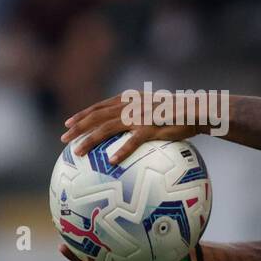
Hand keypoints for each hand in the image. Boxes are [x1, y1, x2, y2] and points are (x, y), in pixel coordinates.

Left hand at [61, 93, 201, 165]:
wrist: (197, 110)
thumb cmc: (176, 113)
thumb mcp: (152, 109)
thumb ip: (137, 115)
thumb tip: (126, 129)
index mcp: (129, 99)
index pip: (100, 106)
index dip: (83, 114)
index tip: (68, 124)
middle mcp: (131, 105)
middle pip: (98, 116)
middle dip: (78, 127)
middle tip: (64, 139)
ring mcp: (140, 116)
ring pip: (108, 128)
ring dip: (91, 140)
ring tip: (78, 152)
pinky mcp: (152, 128)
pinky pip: (133, 141)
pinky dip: (121, 151)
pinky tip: (111, 162)